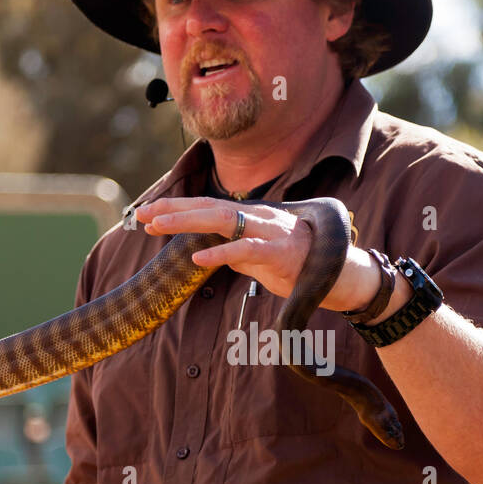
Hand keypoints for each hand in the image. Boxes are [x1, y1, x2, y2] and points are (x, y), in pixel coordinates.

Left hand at [134, 197, 383, 313]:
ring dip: (187, 221)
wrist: (340, 276)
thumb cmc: (300, 266)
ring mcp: (269, 232)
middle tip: (142, 214)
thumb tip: (210, 251)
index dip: (176, 209)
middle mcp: (258, 217)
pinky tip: (197, 256)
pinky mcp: (280, 253)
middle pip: (208, 207)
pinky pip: (245, 249)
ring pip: (222, 219)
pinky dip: (220, 251)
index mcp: (251, 218)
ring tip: (158, 226)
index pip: (207, 207)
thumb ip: (235, 251)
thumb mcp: (258, 258)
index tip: (147, 214)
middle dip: (173, 209)